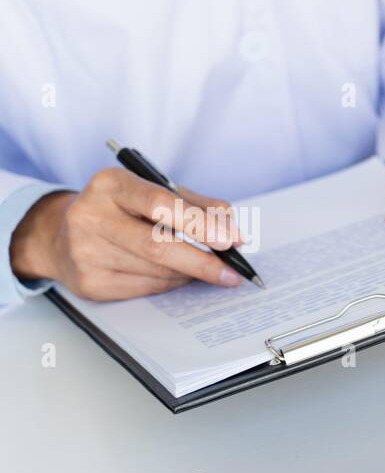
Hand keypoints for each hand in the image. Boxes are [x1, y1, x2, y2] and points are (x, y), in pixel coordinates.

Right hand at [9, 170, 245, 299]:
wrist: (63, 234)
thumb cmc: (123, 211)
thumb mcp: (156, 193)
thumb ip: (197, 205)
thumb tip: (233, 230)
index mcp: (111, 184)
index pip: (160, 203)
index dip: (200, 224)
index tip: (231, 240)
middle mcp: (92, 215)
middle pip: (158, 245)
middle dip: (203, 261)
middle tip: (232, 272)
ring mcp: (86, 251)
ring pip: (157, 271)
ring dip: (189, 273)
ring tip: (203, 269)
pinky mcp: (89, 281)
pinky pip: (146, 288)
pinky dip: (171, 284)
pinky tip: (175, 275)